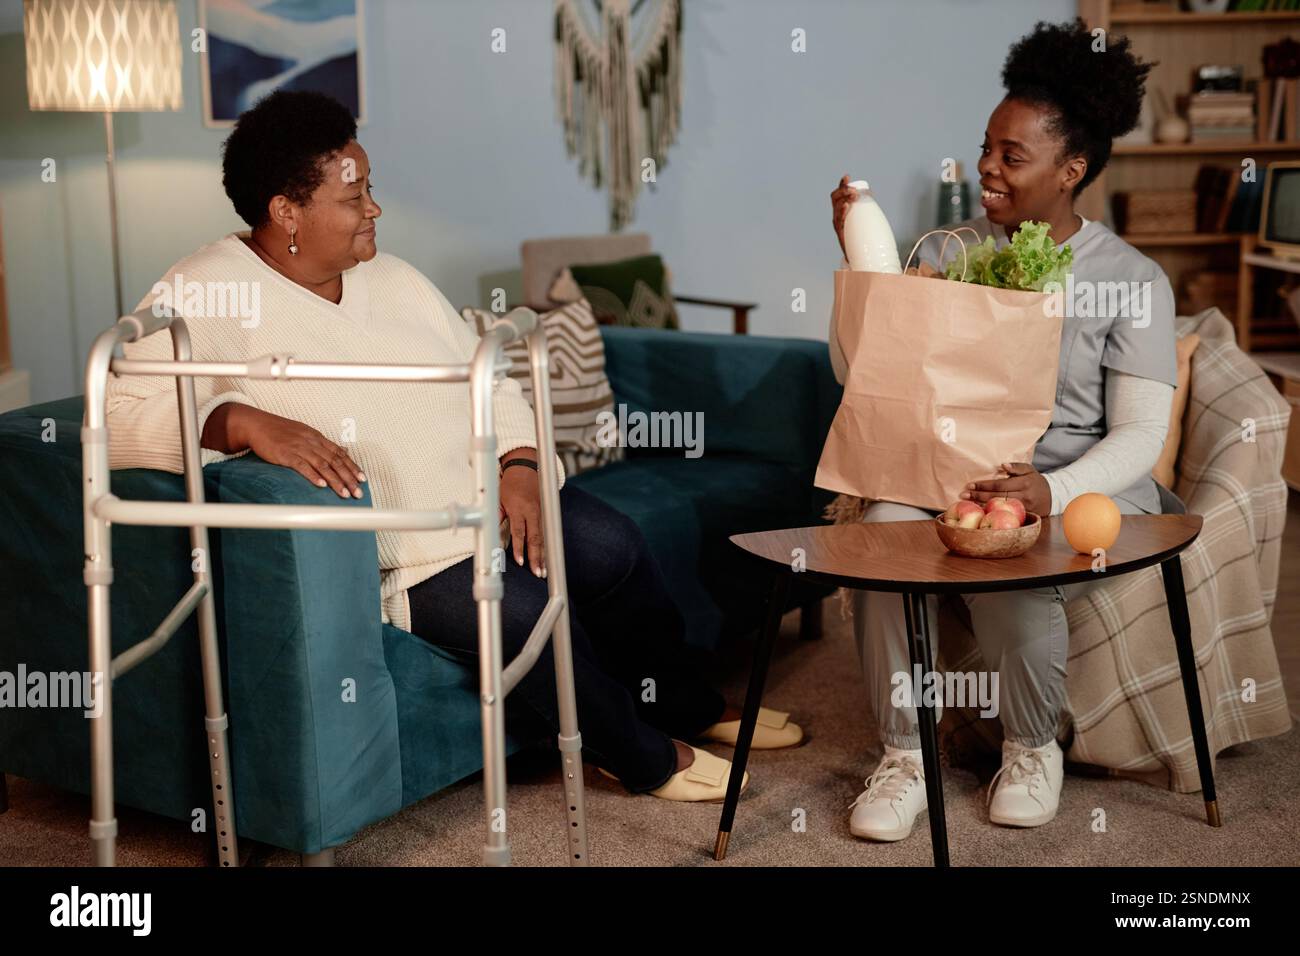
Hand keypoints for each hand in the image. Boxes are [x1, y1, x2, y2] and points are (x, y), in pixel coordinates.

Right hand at [231, 405, 364, 498]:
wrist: (258, 425)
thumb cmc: (281, 431)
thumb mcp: (307, 434)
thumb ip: (325, 444)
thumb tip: (343, 450)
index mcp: (318, 438)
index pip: (340, 454)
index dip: (352, 467)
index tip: (363, 479)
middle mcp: (312, 442)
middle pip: (335, 462)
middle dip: (349, 478)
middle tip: (358, 492)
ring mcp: (300, 448)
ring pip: (322, 465)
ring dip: (335, 481)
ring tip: (345, 493)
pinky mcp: (286, 455)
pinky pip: (302, 466)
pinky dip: (313, 476)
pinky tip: (322, 485)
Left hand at [499, 450, 544, 576]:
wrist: (526, 468)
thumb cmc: (511, 483)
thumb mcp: (499, 498)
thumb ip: (497, 516)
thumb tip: (491, 533)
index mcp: (518, 508)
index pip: (519, 532)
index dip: (520, 548)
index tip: (520, 561)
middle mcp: (532, 512)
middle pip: (535, 538)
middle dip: (536, 557)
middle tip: (537, 572)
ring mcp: (540, 513)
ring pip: (542, 537)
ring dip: (542, 555)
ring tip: (542, 570)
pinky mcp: (544, 513)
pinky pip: (544, 532)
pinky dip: (544, 546)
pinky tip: (544, 557)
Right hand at [831, 174, 857, 259]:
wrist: (859, 256)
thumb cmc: (861, 238)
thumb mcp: (862, 219)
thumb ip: (863, 207)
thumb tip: (869, 194)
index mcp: (841, 211)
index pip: (838, 195)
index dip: (841, 185)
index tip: (847, 177)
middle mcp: (837, 216)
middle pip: (835, 198)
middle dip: (844, 190)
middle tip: (855, 191)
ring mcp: (838, 224)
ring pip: (836, 207)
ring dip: (844, 198)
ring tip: (853, 196)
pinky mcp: (840, 233)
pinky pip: (838, 221)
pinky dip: (842, 211)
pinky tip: (846, 206)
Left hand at [960, 461, 1051, 516]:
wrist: (1053, 497)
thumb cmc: (1036, 481)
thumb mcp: (1029, 469)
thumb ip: (1017, 466)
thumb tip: (1003, 465)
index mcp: (1024, 483)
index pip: (1000, 485)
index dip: (984, 485)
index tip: (970, 484)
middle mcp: (1024, 497)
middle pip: (997, 497)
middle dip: (978, 496)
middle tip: (963, 494)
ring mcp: (1023, 508)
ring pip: (999, 507)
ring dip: (981, 505)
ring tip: (966, 502)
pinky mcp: (1023, 516)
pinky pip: (1004, 514)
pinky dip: (991, 512)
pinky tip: (979, 511)